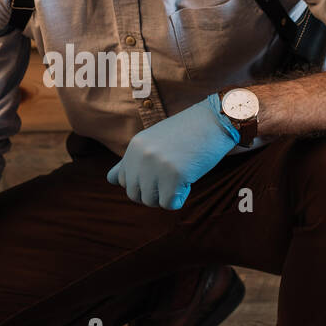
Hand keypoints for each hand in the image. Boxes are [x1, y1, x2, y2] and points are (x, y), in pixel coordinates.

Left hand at [106, 94, 238, 209]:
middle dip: (153, 193)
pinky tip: (189, 180)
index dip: (143, 182)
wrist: (215, 121)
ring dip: (167, 196)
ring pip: (151, 202)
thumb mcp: (152, 142)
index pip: (122, 181)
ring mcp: (157, 166)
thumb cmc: (186, 133)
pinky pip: (170, 204)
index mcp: (134, 147)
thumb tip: (110, 180)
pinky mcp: (175, 175)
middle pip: (135, 195)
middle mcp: (141, 156)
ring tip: (180, 175)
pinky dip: (180, 198)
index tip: (160, 172)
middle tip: (171, 178)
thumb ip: (131, 161)